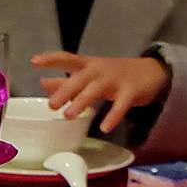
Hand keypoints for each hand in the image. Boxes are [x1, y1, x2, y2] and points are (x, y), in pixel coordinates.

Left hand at [31, 52, 170, 131]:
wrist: (152, 71)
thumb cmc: (114, 74)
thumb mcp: (90, 75)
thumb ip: (66, 80)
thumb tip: (42, 82)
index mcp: (87, 65)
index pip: (67, 59)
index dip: (50, 59)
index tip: (34, 62)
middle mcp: (99, 70)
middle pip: (80, 78)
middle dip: (65, 90)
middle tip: (51, 105)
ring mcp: (115, 80)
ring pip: (96, 90)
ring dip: (82, 102)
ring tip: (68, 116)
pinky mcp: (130, 91)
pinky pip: (120, 105)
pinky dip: (113, 116)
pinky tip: (104, 128)